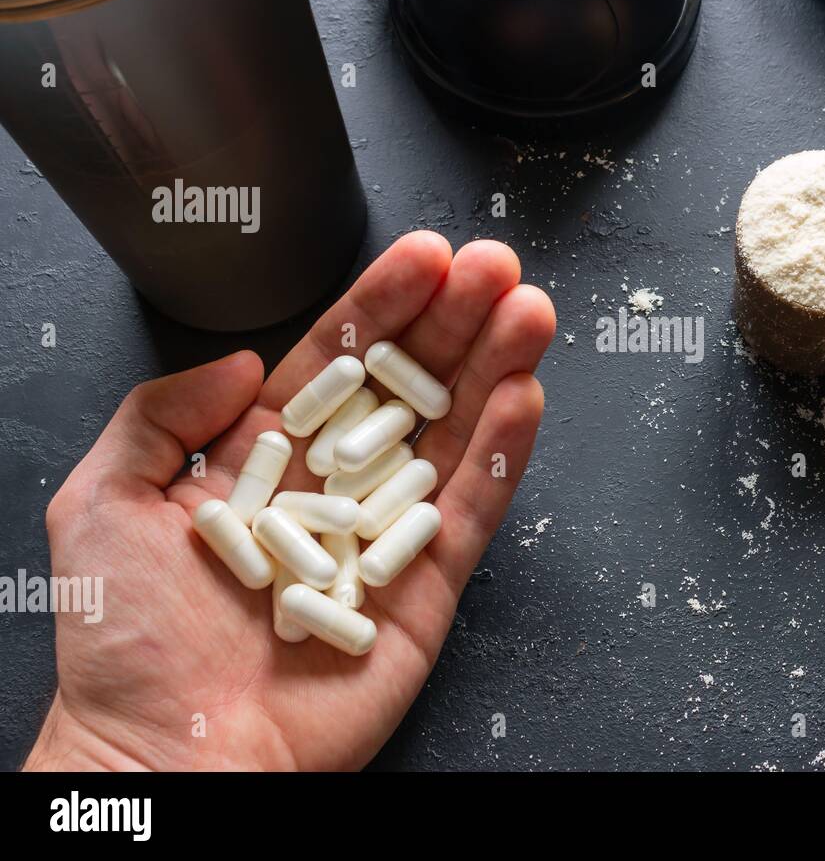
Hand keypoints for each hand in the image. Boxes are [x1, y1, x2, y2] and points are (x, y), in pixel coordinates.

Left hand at [24, 234, 555, 769]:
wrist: (168, 758)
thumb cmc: (125, 642)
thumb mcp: (103, 500)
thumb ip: (160, 413)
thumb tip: (244, 362)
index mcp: (264, 462)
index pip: (336, 365)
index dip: (383, 306)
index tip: (427, 255)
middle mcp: (333, 490)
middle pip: (409, 390)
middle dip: (455, 323)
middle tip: (498, 267)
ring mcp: (385, 539)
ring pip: (452, 440)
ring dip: (495, 372)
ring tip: (530, 312)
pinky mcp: (425, 592)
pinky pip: (471, 516)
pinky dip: (502, 459)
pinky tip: (524, 399)